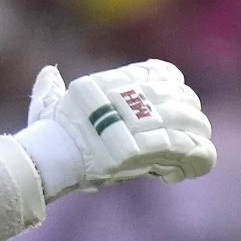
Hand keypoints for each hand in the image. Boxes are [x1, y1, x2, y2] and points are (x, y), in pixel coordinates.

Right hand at [20, 59, 213, 199]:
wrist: (46, 159)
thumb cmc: (44, 136)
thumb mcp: (46, 106)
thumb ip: (50, 89)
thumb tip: (49, 71)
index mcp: (114, 83)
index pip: (161, 73)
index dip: (173, 86)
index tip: (174, 102)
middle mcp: (132, 96)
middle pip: (181, 97)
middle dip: (188, 116)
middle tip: (186, 134)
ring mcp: (142, 120)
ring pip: (190, 122)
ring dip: (195, 138)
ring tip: (190, 154)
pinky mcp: (149, 147)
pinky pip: (189, 148)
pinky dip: (196, 158)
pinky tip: (191, 169)